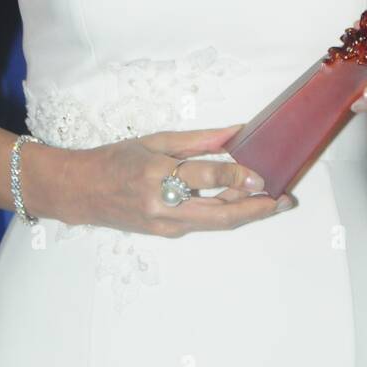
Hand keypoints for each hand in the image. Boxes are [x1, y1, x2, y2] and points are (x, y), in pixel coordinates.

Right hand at [52, 125, 295, 236]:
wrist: (82, 192)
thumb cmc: (116, 160)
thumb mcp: (155, 140)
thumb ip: (198, 140)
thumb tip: (234, 132)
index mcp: (156, 176)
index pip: (204, 177)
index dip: (236, 176)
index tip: (261, 175)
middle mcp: (162, 207)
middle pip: (220, 215)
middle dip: (256, 210)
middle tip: (284, 201)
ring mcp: (165, 226)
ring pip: (216, 222)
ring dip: (246, 212)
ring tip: (273, 201)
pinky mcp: (167, 234)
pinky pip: (204, 223)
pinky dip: (226, 212)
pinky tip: (241, 200)